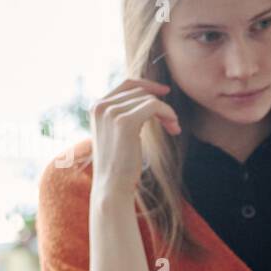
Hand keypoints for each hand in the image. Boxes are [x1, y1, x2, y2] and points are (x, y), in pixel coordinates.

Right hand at [89, 78, 180, 198]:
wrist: (112, 186)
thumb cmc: (119, 164)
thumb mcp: (117, 133)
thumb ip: (124, 114)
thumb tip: (149, 98)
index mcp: (96, 107)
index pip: (127, 84)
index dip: (148, 85)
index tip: (166, 92)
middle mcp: (100, 106)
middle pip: (141, 92)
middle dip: (161, 105)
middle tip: (173, 125)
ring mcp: (110, 112)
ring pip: (149, 99)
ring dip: (167, 113)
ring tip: (174, 129)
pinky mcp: (124, 121)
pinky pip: (154, 106)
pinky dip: (168, 114)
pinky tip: (174, 128)